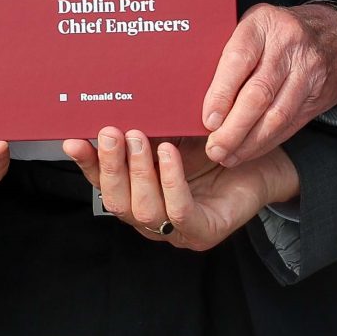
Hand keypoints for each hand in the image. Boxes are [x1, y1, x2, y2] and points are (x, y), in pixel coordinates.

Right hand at [61, 127, 297, 251]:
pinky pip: (179, 211)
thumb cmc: (215, 148)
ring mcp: (175, 231)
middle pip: (116, 202)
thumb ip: (145, 129)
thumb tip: (114, 102)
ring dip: (137, 171)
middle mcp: (151, 217)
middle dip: (110, 166)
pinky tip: (168, 154)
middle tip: (112, 132)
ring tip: (140, 138)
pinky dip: (169, 181)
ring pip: (142, 210)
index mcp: (138, 194)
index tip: (73, 140)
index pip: (103, 184)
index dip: (87, 164)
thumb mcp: (173, 133)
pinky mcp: (202, 233)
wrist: (263, 162)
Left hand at [198, 3, 336, 168]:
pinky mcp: (320, 95)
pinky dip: (268, 142)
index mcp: (263, 23)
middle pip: (258, 94)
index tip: (208, 120)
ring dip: (250, 142)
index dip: (221, 94)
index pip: (238, 60)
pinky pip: (291, 124)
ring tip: (228, 156)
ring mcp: (309, 71)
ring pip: (277, 115)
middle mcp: (289, 46)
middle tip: (214, 148)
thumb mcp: (254, 26)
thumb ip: (230, 52)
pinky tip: (250, 150)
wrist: (336, 32)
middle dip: (233, 128)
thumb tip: (195, 92)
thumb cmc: (279, 31)